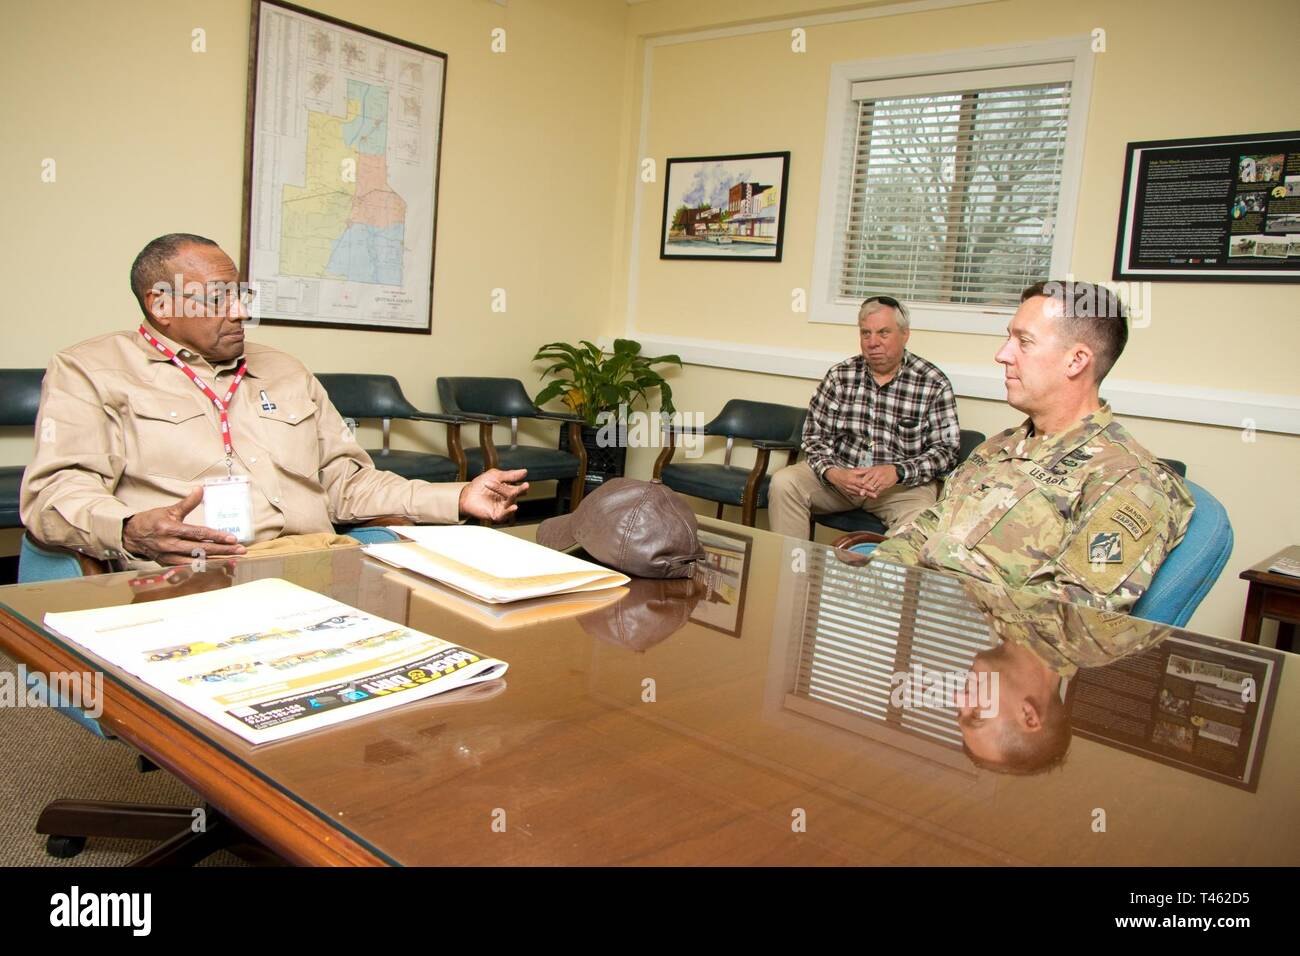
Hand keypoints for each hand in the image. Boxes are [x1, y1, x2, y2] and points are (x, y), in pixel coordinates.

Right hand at [122, 488, 247, 565]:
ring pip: (197, 561)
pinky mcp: (168, 565)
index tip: (232, 538)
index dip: (216, 536)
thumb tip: (200, 489)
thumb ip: (187, 503)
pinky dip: (204, 567)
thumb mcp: (169, 510)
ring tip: (234, 558)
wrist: (131, 536)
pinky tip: (218, 565)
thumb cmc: (152, 521)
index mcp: (171, 529)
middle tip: (241, 550)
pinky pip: (189, 567)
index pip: (198, 534)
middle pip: (202, 549)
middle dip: (223, 550)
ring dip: (217, 560)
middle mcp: (171, 545)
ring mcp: (169, 557)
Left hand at [458, 468, 528, 521]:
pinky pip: (505, 515)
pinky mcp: (497, 515)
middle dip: (521, 490)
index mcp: (508, 489)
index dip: (522, 485)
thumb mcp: (495, 475)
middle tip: (525, 485)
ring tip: (496, 486)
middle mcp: (507, 499)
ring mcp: (503, 507)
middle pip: (516, 494)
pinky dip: (510, 511)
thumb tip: (525, 471)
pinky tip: (514, 507)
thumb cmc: (480, 485)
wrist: (466, 494)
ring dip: (506, 493)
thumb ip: (510, 475)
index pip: (519, 488)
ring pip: (510, 501)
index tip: (526, 482)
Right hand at [826, 464, 897, 498]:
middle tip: (875, 495)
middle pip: (861, 490)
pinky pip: (855, 494)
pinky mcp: (847, 492)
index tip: (873, 488)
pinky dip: (860, 495)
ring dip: (865, 495)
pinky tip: (865, 496)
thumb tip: (870, 471)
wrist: (834, 476)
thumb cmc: (844, 472)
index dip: (867, 486)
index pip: (861, 484)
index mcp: (852, 479)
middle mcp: (850, 485)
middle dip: (869, 493)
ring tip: (872, 496)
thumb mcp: (853, 470)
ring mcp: (848, 489)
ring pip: (858, 493)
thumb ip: (861, 471)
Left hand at [857, 463, 899, 498]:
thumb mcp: (875, 467)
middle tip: (860, 492)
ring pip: (873, 488)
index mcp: (874, 471)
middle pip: (869, 483)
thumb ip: (866, 470)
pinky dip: (874, 494)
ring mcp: (881, 481)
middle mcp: (877, 476)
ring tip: (864, 495)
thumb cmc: (884, 469)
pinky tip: (871, 496)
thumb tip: (857, 470)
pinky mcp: (884, 486)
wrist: (895, 471)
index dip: (863, 481)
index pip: (867, 476)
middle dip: (865, 488)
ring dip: (869, 492)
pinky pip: (878, 491)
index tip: (859, 484)